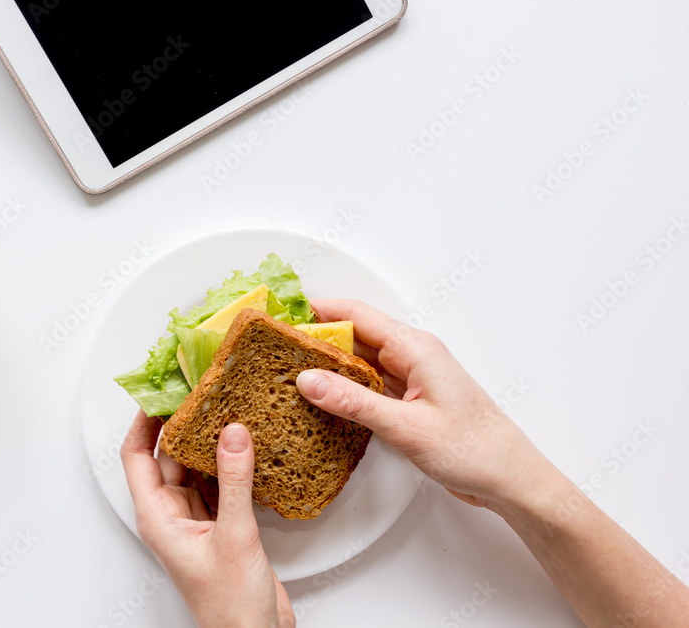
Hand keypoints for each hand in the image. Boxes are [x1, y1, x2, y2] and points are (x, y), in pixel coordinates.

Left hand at [121, 410, 294, 627]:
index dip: (142, 423)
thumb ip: (235, 481)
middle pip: (167, 457)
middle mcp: (171, 517)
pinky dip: (228, 464)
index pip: (136, 458)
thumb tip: (232, 434)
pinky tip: (243, 446)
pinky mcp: (221, 526)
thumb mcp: (234, 535)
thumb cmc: (230, 606)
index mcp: (158, 519)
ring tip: (222, 409)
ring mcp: (195, 521)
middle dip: (181, 425)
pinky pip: (218, 483)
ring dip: (207, 443)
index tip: (158, 394)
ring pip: (194, 468)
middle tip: (198, 392)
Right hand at [296, 298, 554, 511]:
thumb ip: (354, 402)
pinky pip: (371, 383)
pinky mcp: (411, 400)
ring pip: (362, 361)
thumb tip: (309, 380)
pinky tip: (326, 398)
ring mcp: (413, 378)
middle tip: (279, 346)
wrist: (510, 478)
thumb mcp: (406, 427)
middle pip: (356, 335)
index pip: (358, 315)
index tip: (286, 314)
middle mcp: (414, 356)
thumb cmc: (474, 449)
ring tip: (293, 371)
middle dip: (319, 338)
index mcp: (416, 349)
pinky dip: (347, 387)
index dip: (320, 311)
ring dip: (331, 365)